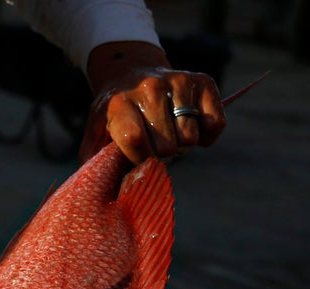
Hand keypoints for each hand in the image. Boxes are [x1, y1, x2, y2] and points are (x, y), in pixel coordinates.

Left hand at [79, 41, 224, 162]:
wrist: (130, 71)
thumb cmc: (114, 112)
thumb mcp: (96, 131)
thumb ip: (94, 161)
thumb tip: (95, 196)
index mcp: (120, 103)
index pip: (135, 139)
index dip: (140, 159)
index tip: (138, 159)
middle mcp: (150, 88)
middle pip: (167, 146)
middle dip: (161, 156)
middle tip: (155, 147)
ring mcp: (178, 82)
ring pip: (190, 138)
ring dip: (182, 145)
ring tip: (170, 136)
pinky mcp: (203, 81)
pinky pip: (215, 123)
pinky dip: (207, 136)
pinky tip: (193, 129)